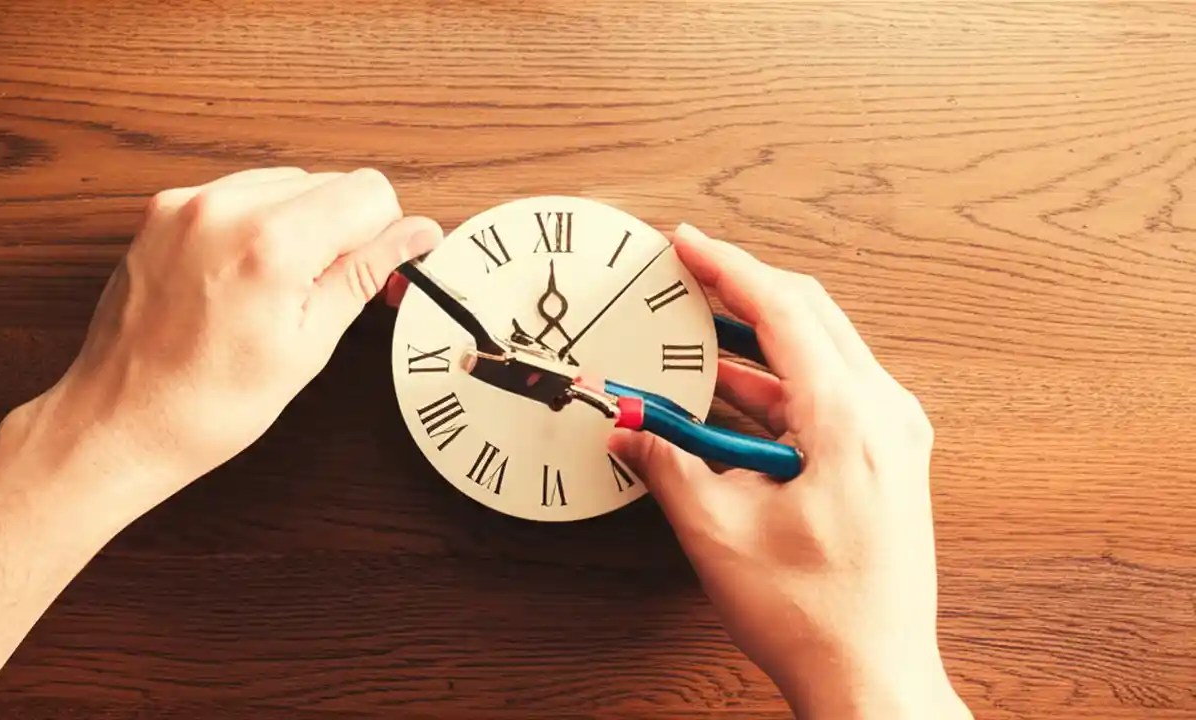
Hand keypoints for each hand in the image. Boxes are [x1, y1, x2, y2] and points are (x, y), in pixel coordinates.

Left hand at [30, 167, 441, 486]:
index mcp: (270, 243)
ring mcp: (187, 203)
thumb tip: (415, 234)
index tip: (373, 271)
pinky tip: (243, 278)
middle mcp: (225, 207)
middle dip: (341, 231)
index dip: (383, 234)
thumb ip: (366, 274)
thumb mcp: (309, 344)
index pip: (368, 191)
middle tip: (321, 295)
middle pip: (329, 181)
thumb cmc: (208, 404)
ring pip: (285, 183)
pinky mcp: (162, 210)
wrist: (121, 422)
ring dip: (298, 225)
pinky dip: (256, 224)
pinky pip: (238, 193)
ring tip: (275, 291)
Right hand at [609, 224, 969, 718]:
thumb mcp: (719, 532)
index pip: (784, 311)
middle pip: (811, 316)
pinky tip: (729, 389)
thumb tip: (626, 426)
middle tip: (690, 269)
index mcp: (852, 421)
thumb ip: (666, 464)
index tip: (688, 243)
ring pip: (819, 352)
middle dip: (744, 287)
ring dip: (756, 338)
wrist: (872, 676)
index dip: (728, 267)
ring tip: (697, 327)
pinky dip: (775, 381)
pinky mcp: (882, 459)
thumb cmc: (816, 617)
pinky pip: (826, 392)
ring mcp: (891, 437)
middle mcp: (884, 416)